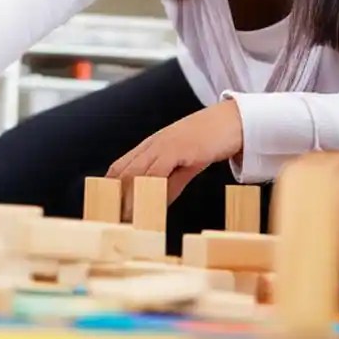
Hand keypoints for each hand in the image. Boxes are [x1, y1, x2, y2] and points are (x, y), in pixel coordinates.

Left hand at [107, 100, 243, 215]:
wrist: (234, 121)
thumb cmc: (210, 140)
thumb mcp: (185, 166)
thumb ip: (170, 184)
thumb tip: (156, 203)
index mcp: (151, 147)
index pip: (120, 167)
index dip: (109, 187)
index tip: (104, 206)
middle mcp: (152, 145)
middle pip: (121, 170)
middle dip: (112, 195)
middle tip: (107, 217)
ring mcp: (163, 145)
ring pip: (135, 172)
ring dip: (126, 196)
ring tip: (122, 217)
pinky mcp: (177, 148)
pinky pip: (156, 171)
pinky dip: (147, 189)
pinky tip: (144, 204)